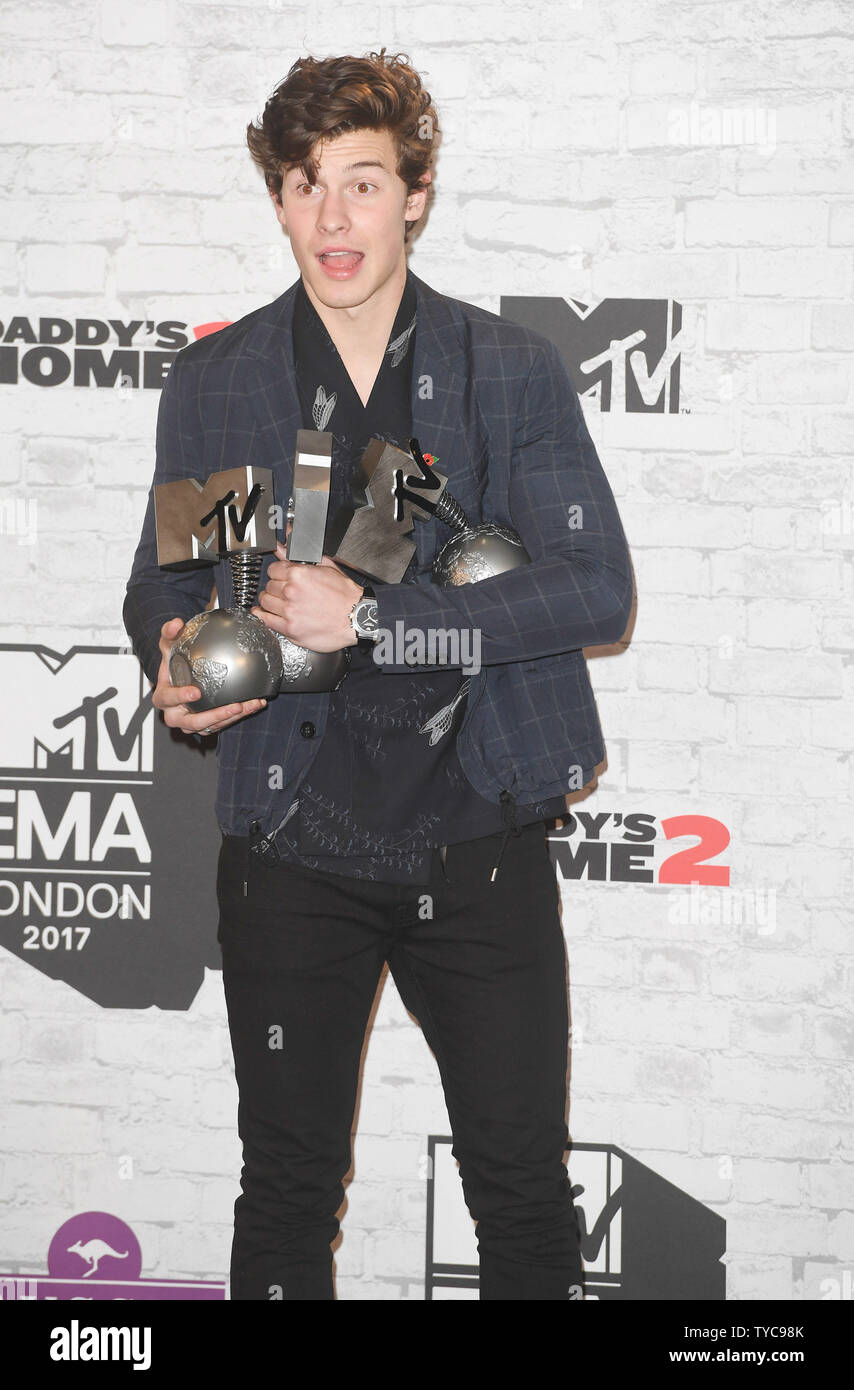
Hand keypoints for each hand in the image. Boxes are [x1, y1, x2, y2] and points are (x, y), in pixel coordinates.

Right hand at [151, 617, 267, 735]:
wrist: (180, 675)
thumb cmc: (173, 662)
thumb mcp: (169, 645)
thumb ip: (170, 632)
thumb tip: (176, 623)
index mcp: (163, 696)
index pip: (167, 699)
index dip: (180, 697)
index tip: (196, 692)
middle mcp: (175, 714)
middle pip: (191, 722)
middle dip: (214, 716)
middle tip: (233, 706)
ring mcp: (192, 722)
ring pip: (211, 725)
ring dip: (231, 717)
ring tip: (249, 705)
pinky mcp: (207, 724)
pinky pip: (223, 723)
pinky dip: (240, 714)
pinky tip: (255, 703)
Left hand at [253, 541, 361, 650]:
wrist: (357, 617)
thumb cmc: (345, 595)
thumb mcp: (325, 567)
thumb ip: (298, 556)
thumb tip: (282, 547)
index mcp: (298, 574)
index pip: (273, 569)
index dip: (277, 573)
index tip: (280, 577)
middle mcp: (291, 592)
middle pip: (268, 586)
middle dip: (274, 587)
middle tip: (282, 591)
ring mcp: (289, 612)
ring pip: (265, 602)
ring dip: (268, 601)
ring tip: (275, 602)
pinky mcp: (290, 629)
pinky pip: (266, 620)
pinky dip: (262, 616)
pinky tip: (264, 613)